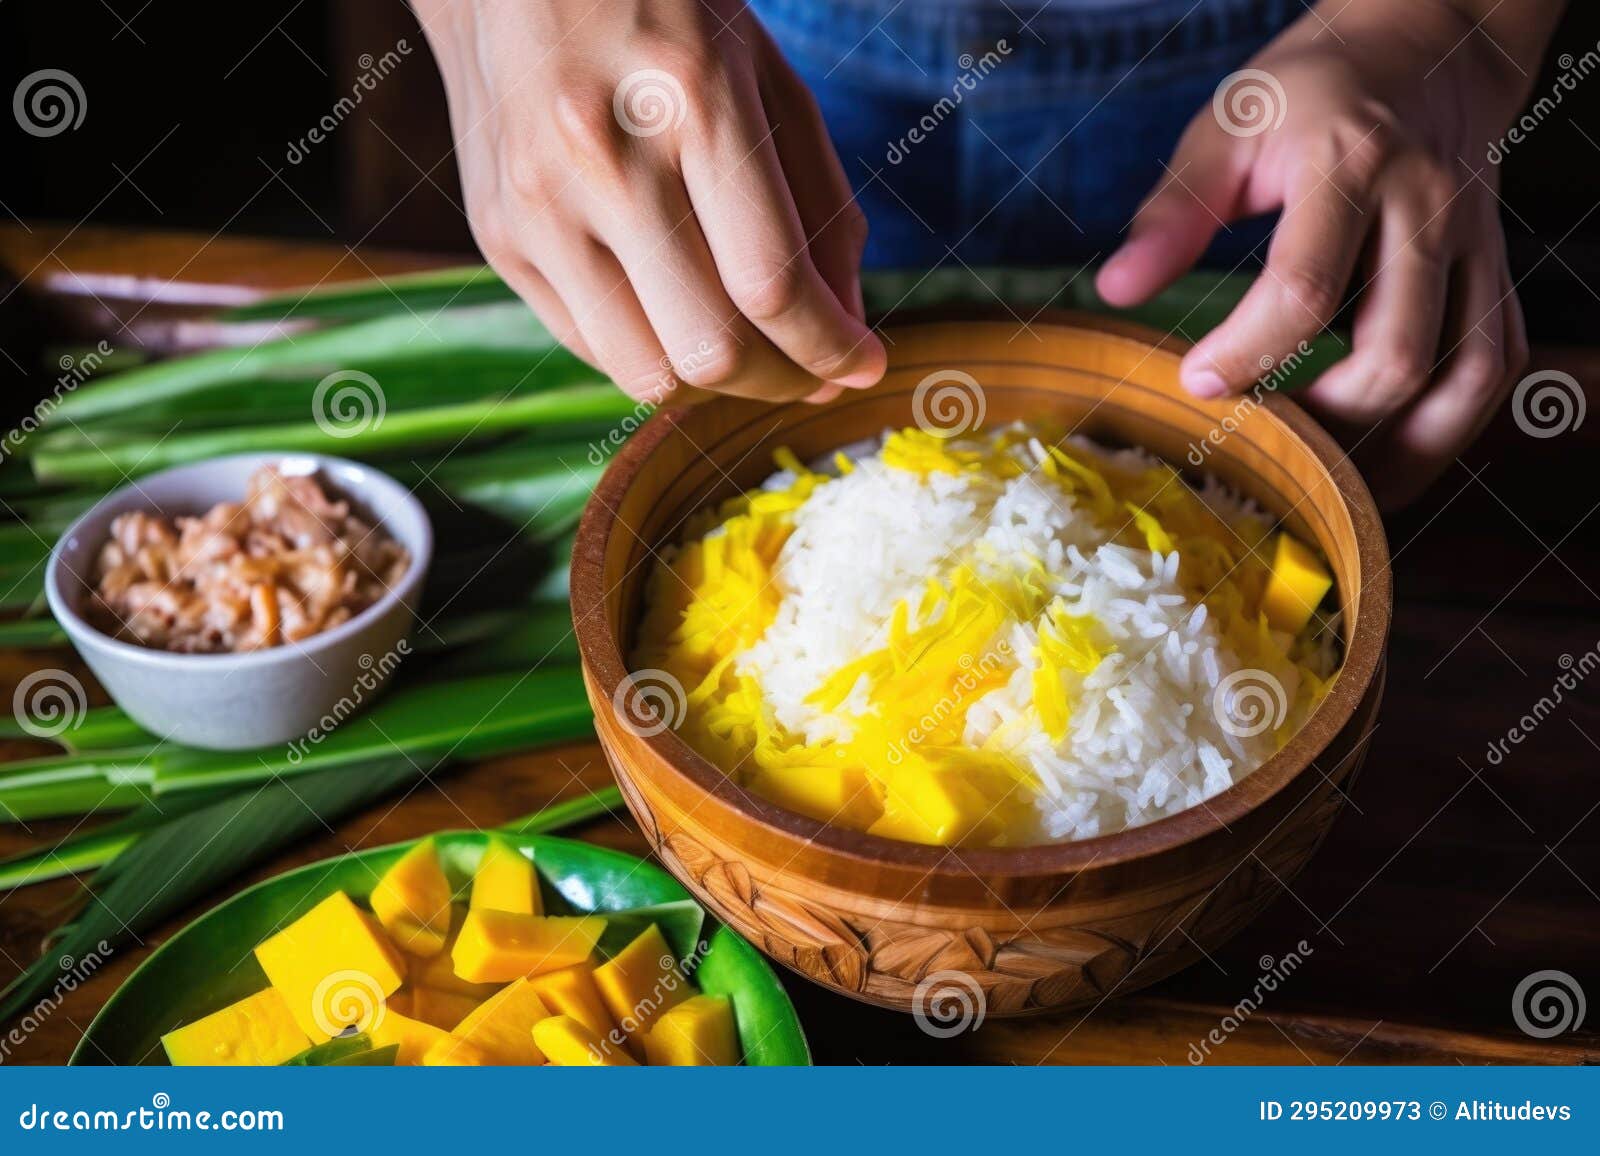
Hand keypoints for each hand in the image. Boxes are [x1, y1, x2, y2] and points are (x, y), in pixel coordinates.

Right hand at [417, 0, 885, 404]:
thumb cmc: (665, 16)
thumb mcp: (768, 80)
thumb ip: (820, 205)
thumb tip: (845, 327)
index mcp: (692, 101)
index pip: (772, 283)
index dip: (832, 346)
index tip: (865, 365)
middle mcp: (603, 161)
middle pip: (710, 349)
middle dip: (783, 380)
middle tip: (813, 368)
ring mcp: (539, 207)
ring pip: (647, 372)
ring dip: (717, 383)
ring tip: (752, 351)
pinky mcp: (500, 237)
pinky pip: (593, 345)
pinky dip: (654, 352)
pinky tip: (682, 319)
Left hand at [1097, 0, 1549, 506]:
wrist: (1428, 44)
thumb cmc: (1309, 92)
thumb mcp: (1226, 126)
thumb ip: (1173, 212)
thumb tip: (1114, 291)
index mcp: (1350, 166)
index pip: (1304, 291)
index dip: (1246, 356)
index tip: (1197, 383)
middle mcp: (1427, 208)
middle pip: (1393, 354)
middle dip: (1323, 417)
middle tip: (1264, 432)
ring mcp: (1475, 241)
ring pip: (1464, 372)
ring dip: (1399, 442)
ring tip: (1333, 474)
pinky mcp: (1499, 267)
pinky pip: (1497, 361)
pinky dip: (1451, 421)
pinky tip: (1392, 449)